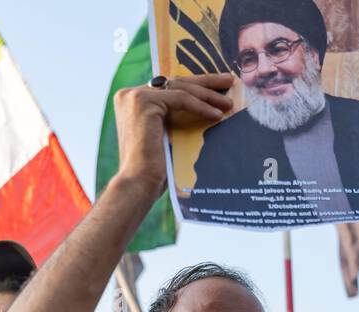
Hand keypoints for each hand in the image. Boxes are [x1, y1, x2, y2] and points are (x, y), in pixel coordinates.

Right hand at [114, 74, 233, 195]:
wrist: (139, 183)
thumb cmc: (154, 168)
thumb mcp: (164, 134)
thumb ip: (172, 117)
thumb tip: (201, 106)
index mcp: (132, 100)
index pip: (169, 87)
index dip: (194, 85)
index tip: (216, 87)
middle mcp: (130, 94)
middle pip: (175, 82)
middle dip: (205, 82)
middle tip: (228, 80)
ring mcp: (135, 96)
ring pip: (180, 88)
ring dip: (207, 95)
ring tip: (228, 102)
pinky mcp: (144, 101)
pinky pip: (181, 99)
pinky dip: (201, 106)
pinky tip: (217, 114)